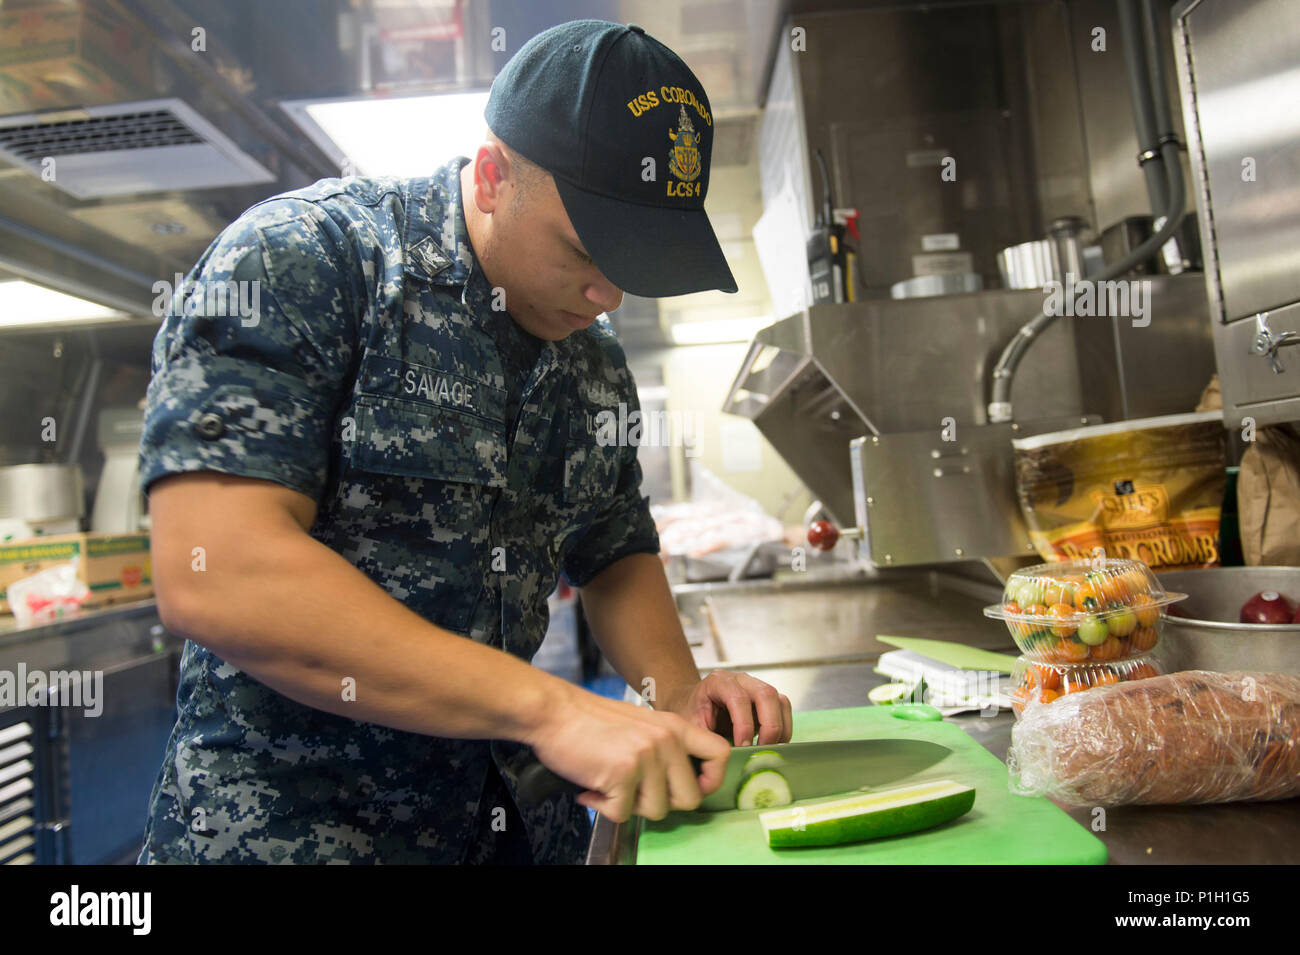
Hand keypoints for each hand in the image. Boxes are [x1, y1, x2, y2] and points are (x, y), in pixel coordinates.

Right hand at [528, 683, 730, 822]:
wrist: (554, 712)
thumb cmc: (591, 721)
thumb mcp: (642, 724)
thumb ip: (666, 748)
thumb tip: (684, 787)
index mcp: (675, 726)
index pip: (720, 754)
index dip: (711, 780)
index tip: (694, 787)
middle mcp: (667, 740)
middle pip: (690, 799)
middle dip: (661, 802)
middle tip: (635, 789)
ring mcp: (646, 756)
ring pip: (657, 810)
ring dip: (629, 804)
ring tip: (608, 781)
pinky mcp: (623, 773)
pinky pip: (623, 813)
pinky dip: (604, 807)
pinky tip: (592, 787)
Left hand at [663, 671, 792, 746]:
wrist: (691, 703)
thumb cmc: (690, 713)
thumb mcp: (691, 726)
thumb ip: (706, 739)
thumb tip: (725, 759)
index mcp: (718, 682)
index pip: (738, 698)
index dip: (744, 724)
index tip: (743, 747)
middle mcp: (740, 680)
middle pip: (766, 694)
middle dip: (769, 726)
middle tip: (762, 749)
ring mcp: (756, 686)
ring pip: (779, 700)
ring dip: (779, 728)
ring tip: (769, 749)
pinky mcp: (766, 698)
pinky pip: (783, 708)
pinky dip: (783, 728)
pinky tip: (773, 744)